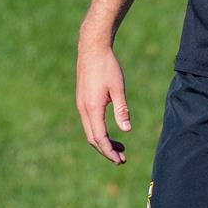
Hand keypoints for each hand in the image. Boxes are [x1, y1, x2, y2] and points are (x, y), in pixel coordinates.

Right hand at [75, 41, 131, 164]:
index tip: (120, 160)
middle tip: (122, 159)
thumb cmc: (107, 65)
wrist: (92, 48)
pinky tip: (110, 132)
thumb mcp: (118, 87)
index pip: (100, 138)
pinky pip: (89, 123)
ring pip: (90, 131)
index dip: (109, 151)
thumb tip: (126, 130)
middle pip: (93, 138)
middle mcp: (83, 109)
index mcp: (92, 108)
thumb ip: (121, 109)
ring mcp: (81, 105)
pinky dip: (99, 132)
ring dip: (103, 142)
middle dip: (106, 151)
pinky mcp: (82, 100)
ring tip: (120, 147)